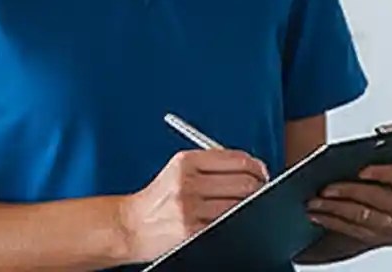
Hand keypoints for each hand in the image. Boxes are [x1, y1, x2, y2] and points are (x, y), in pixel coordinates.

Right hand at [118, 149, 268, 262]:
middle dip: (258, 187)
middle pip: (243, 183)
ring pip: (238, 205)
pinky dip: (234, 222)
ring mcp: (189, 209)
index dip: (256, 166)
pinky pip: (226, 224)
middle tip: (260, 191)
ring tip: (244, 206)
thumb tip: (251, 168)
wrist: (130, 225)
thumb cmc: (158, 199)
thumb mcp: (177, 171)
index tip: (261, 172)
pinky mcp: (191, 231)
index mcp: (185, 162)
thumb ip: (210, 164)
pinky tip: (230, 220)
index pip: (236, 159)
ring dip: (248, 206)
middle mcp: (187, 182)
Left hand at [303, 152, 391, 256]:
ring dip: (336, 210)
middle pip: (381, 201)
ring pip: (366, 219)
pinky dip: (334, 222)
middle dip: (350, 193)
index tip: (360, 169)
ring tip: (314, 201)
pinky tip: (317, 214)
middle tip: (325, 188)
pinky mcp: (385, 239)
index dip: (384, 174)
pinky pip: (356, 232)